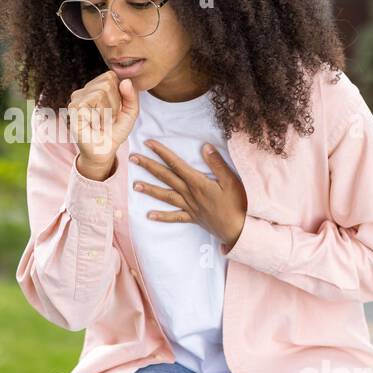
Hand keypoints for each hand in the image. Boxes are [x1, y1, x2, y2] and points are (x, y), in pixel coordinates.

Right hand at [68, 70, 137, 178]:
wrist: (104, 151)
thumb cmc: (114, 131)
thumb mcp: (130, 113)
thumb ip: (132, 96)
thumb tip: (125, 81)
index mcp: (98, 86)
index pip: (112, 76)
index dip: (119, 95)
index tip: (115, 110)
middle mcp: (85, 90)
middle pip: (108, 83)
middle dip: (114, 104)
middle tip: (108, 118)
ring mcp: (77, 98)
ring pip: (101, 93)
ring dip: (106, 113)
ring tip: (101, 122)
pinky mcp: (73, 108)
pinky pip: (93, 104)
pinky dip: (98, 118)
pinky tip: (94, 125)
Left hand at [131, 140, 247, 246]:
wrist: (239, 229)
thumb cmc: (237, 204)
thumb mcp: (231, 180)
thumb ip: (217, 163)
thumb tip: (205, 146)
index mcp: (197, 182)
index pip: (176, 164)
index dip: (161, 152)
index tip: (148, 143)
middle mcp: (189, 194)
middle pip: (166, 177)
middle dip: (149, 166)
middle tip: (133, 159)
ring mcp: (189, 206)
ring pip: (165, 196)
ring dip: (150, 190)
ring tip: (135, 186)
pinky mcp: (192, 217)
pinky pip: (174, 217)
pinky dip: (162, 216)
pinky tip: (149, 216)